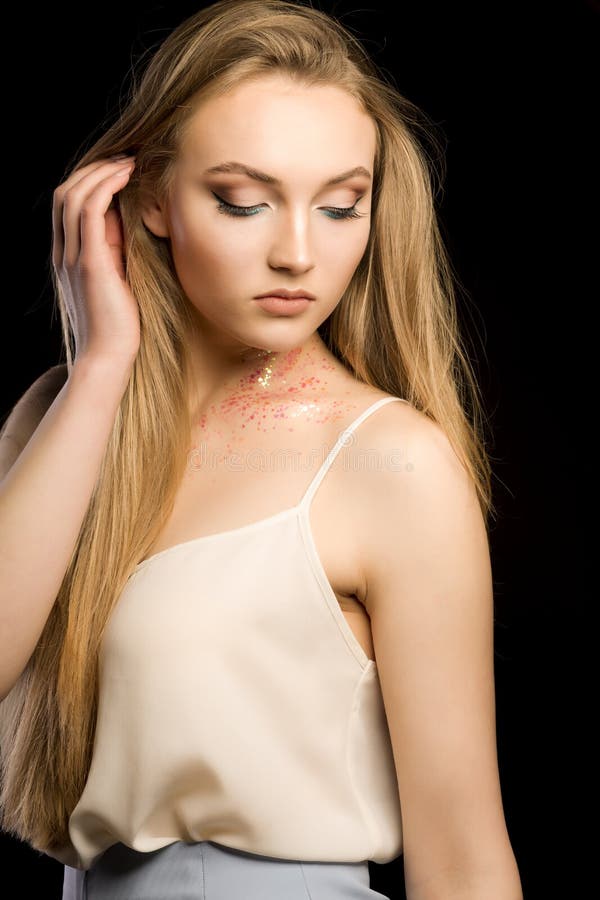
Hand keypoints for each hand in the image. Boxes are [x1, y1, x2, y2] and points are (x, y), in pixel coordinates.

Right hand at [52, 156, 141, 364]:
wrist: (107, 359)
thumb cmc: (118, 326)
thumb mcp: (115, 280)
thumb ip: (113, 251)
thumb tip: (125, 220)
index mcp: (67, 258)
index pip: (66, 206)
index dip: (89, 182)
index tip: (118, 171)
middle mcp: (63, 254)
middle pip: (64, 194)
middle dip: (93, 170)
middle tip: (124, 160)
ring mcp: (72, 258)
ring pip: (73, 197)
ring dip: (101, 172)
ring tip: (127, 163)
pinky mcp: (89, 264)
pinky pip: (89, 212)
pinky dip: (105, 188)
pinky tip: (125, 178)